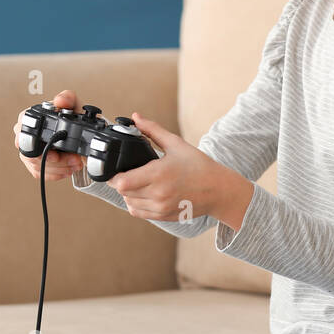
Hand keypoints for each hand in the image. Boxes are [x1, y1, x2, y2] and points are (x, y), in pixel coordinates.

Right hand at [14, 90, 84, 181]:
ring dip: (60, 167)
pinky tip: (68, 169)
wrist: (82, 134)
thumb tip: (60, 101)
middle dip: (55, 160)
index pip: (22, 130)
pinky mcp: (34, 163)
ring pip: (37, 166)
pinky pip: (40, 173)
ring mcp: (29, 150)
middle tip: (73, 159)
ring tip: (76, 162)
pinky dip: (56, 173)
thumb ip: (68, 99)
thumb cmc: (73, 117)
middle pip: (30, 153)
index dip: (35, 143)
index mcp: (31, 117)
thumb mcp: (74, 105)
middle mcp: (26, 134)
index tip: (54, 152)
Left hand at [108, 112, 229, 222]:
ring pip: (128, 203)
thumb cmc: (199, 166)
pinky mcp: (163, 216)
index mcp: (159, 173)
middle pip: (123, 192)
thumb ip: (152, 130)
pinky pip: (138, 212)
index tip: (117, 168)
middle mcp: (158, 193)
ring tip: (137, 182)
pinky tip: (143, 193)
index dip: (115, 175)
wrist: (218, 190)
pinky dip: (135, 203)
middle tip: (126, 172)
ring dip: (127, 193)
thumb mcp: (176, 144)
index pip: (122, 182)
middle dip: (120, 181)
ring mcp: (160, 207)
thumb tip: (136, 117)